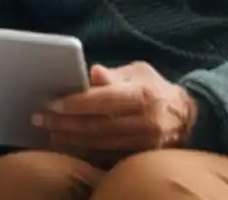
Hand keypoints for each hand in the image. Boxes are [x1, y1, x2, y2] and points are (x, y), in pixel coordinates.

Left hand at [33, 62, 197, 155]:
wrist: (187, 117)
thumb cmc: (155, 88)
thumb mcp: (139, 72)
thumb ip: (114, 75)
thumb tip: (92, 72)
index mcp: (142, 95)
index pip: (103, 100)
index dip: (75, 103)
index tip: (51, 103)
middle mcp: (144, 121)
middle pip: (97, 125)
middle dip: (64, 122)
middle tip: (40, 118)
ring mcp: (143, 142)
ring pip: (99, 144)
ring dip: (70, 139)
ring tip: (48, 132)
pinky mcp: (140, 156)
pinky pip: (107, 156)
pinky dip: (84, 152)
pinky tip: (67, 146)